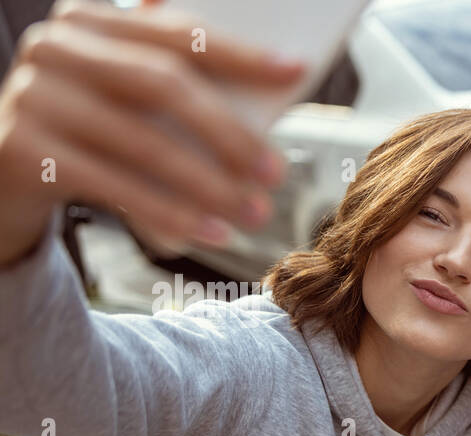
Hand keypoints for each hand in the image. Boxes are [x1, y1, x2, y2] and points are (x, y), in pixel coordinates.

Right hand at [0, 0, 304, 264]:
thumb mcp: (127, 98)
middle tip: (277, 173)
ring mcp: (32, 95)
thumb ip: (178, 85)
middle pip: (163, 86)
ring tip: (255, 214)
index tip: (296, 72)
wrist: (7, 171)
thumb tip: (277, 83)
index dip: (239, 53)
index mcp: (89, 19)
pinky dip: (169, 213)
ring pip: (143, 143)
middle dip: (230, 133)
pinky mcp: (23, 149)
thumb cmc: (92, 131)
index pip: (176, 32)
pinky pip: (114, 186)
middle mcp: (54, 46)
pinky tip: (210, 233)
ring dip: (209, 186)